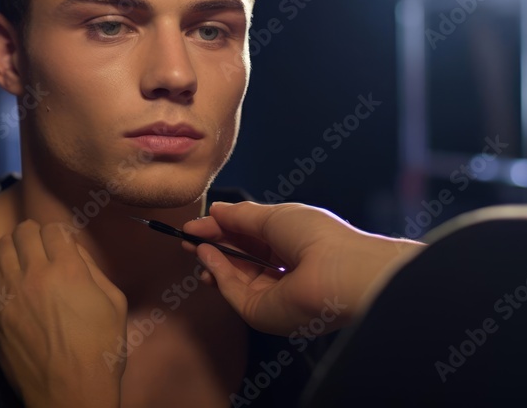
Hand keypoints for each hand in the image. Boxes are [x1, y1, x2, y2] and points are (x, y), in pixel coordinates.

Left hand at [0, 220, 126, 407]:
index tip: (62, 243)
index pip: (52, 229)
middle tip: (40, 245)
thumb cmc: (100, 351)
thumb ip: (94, 270)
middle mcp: (34, 276)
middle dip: (33, 233)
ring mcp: (8, 296)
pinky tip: (13, 288)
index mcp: (67, 270)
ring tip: (22, 259)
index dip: (59, 233)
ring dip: (12, 249)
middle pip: (21, 232)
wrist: (70, 393)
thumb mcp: (115, 304)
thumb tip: (74, 251)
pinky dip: (1, 278)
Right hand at [182, 202, 423, 335]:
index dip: (223, 229)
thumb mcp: (273, 216)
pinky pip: (234, 293)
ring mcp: (273, 295)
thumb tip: (216, 211)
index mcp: (292, 246)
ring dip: (213, 260)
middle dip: (214, 247)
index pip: (251, 239)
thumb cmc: (316, 236)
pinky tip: (207, 256)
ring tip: (196, 245)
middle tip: (188, 237)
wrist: (337, 272)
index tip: (197, 223)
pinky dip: (218, 274)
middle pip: (240, 261)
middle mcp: (283, 273)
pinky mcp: (263, 314)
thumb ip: (241, 217)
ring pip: (233, 279)